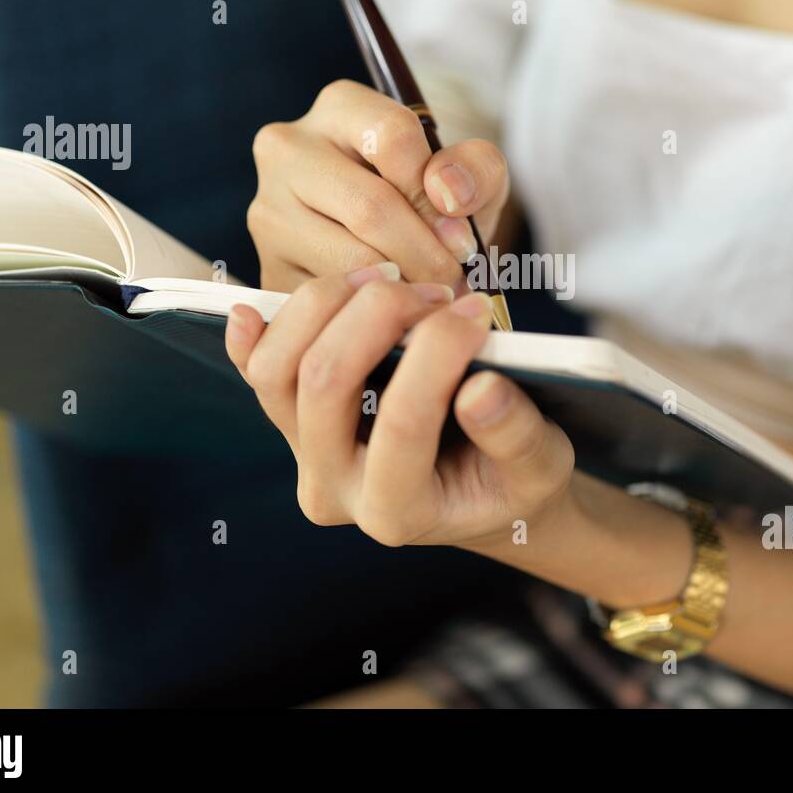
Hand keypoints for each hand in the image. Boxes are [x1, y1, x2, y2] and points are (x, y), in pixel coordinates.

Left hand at [224, 266, 574, 548]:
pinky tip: (250, 307)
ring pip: (278, 370)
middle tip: (437, 289)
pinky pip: (256, 374)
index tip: (480, 312)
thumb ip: (516, 435)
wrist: (482, 494)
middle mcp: (335, 491)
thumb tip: (479, 389)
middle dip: (380, 315)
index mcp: (398, 513)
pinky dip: (251, 337)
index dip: (439, 354)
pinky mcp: (292, 423)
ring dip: (326, 306)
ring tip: (387, 279)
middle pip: (325, 383)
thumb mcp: (542, 467)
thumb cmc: (515, 478)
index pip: (404, 422)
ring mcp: (305, 457)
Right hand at [249, 80, 509, 292]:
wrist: (395, 244)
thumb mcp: (470, 175)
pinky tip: (398, 312)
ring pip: (349, 259)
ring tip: (433, 298)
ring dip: (405, 289)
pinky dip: (373, 314)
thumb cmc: (432, 201)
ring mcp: (269, 212)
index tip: (461, 237)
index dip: (436, 193)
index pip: (393, 138)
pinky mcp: (268, 268)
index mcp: (340, 107)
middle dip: (426, 254)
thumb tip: (447, 193)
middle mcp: (288, 150)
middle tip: (455, 282)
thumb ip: (476, 170)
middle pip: (369, 206)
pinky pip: (330, 300)